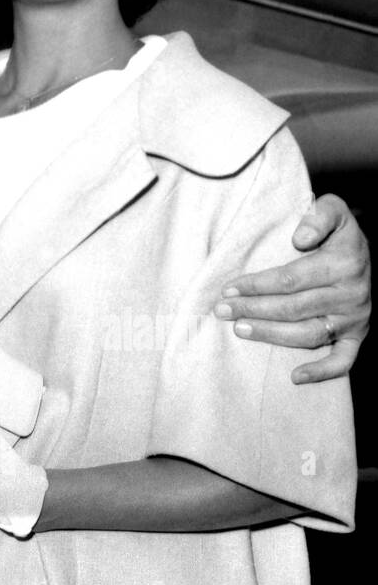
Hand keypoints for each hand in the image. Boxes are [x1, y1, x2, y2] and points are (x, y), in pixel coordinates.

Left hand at [214, 194, 370, 383]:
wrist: (361, 250)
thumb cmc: (336, 229)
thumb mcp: (333, 208)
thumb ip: (319, 215)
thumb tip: (300, 238)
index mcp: (344, 262)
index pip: (291, 279)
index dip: (257, 285)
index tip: (228, 288)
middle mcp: (352, 294)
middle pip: (294, 308)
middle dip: (254, 309)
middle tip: (223, 310)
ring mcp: (355, 318)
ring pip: (310, 334)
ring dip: (272, 335)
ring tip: (240, 330)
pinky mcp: (357, 336)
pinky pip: (343, 360)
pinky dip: (321, 371)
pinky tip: (295, 376)